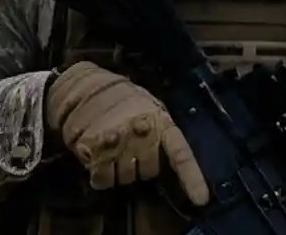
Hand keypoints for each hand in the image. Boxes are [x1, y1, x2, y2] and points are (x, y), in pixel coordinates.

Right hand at [45, 61, 208, 204]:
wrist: (84, 86)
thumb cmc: (122, 98)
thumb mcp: (149, 105)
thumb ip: (160, 128)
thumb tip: (169, 156)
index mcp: (159, 121)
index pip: (180, 153)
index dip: (192, 178)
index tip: (201, 200)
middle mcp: (141, 133)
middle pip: (148, 172)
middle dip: (141, 166)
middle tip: (131, 150)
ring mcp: (117, 143)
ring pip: (125, 178)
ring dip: (120, 171)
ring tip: (113, 152)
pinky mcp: (94, 150)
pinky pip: (102, 179)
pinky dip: (100, 176)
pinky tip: (98, 160)